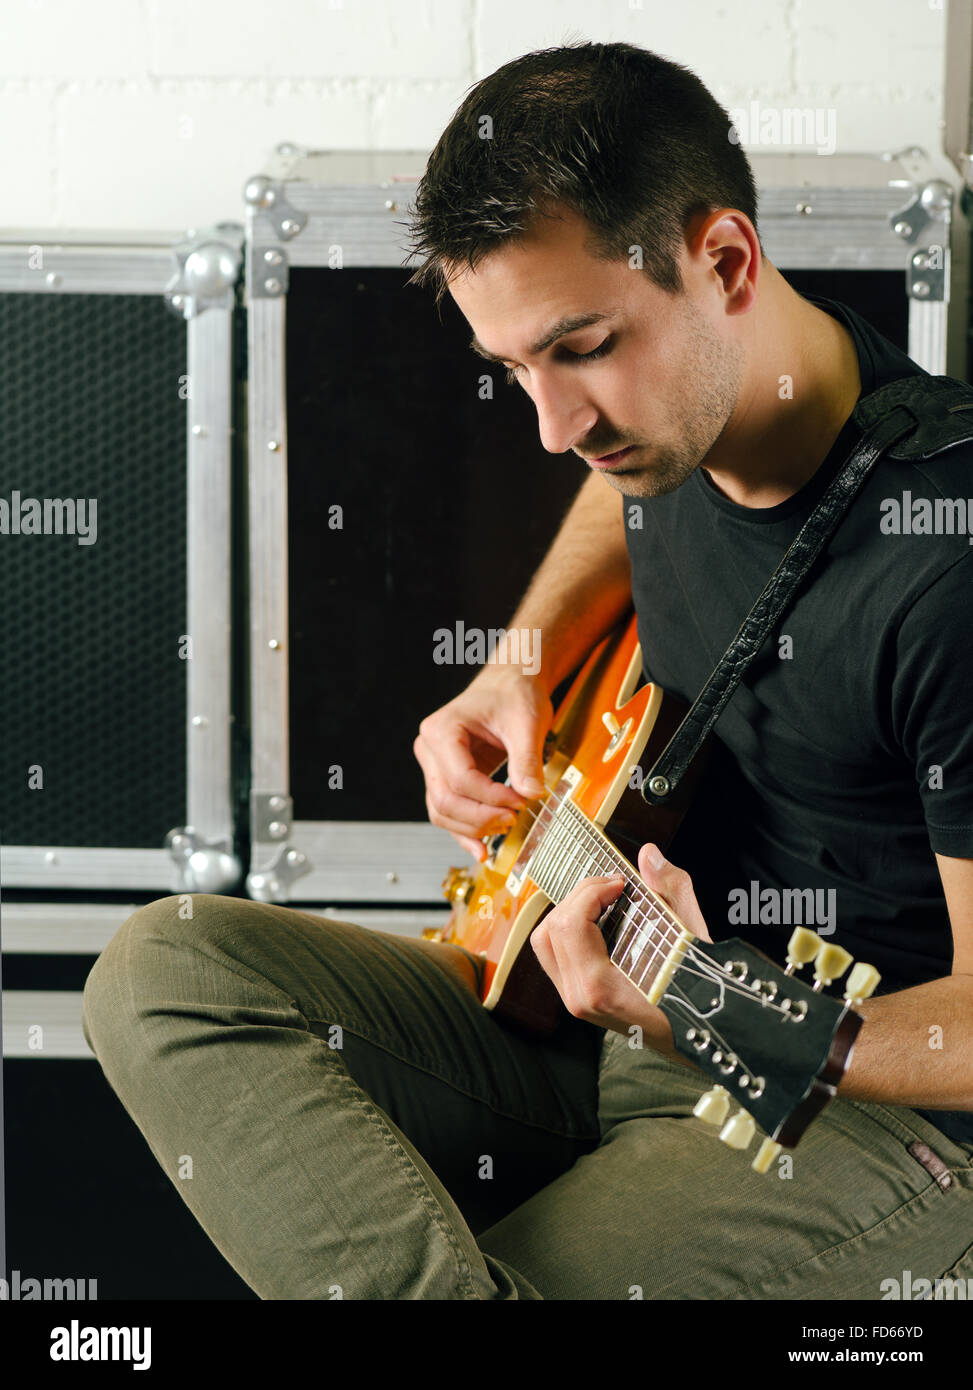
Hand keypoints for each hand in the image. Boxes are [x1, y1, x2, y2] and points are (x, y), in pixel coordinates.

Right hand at [413, 665, 553, 860]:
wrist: (510, 682)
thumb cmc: (514, 693)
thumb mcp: (527, 722)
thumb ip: (526, 759)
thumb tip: (532, 794)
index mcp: (442, 730)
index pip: (461, 779)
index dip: (492, 798)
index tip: (522, 801)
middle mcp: (430, 749)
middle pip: (445, 799)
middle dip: (481, 817)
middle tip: (515, 819)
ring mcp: (434, 765)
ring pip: (442, 811)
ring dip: (473, 828)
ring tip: (505, 829)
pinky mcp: (446, 778)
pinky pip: (448, 811)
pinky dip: (465, 830)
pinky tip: (483, 847)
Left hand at [530, 842, 711, 1038]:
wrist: (698, 1042)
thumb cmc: (700, 995)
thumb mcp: (694, 940)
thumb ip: (672, 892)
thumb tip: (648, 855)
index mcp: (600, 987)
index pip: (570, 924)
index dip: (591, 892)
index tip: (622, 882)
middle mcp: (579, 997)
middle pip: (551, 928)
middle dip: (580, 896)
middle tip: (614, 887)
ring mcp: (574, 1000)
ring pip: (546, 941)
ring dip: (571, 911)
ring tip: (605, 901)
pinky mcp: (576, 998)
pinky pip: (555, 954)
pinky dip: (570, 929)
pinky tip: (600, 921)